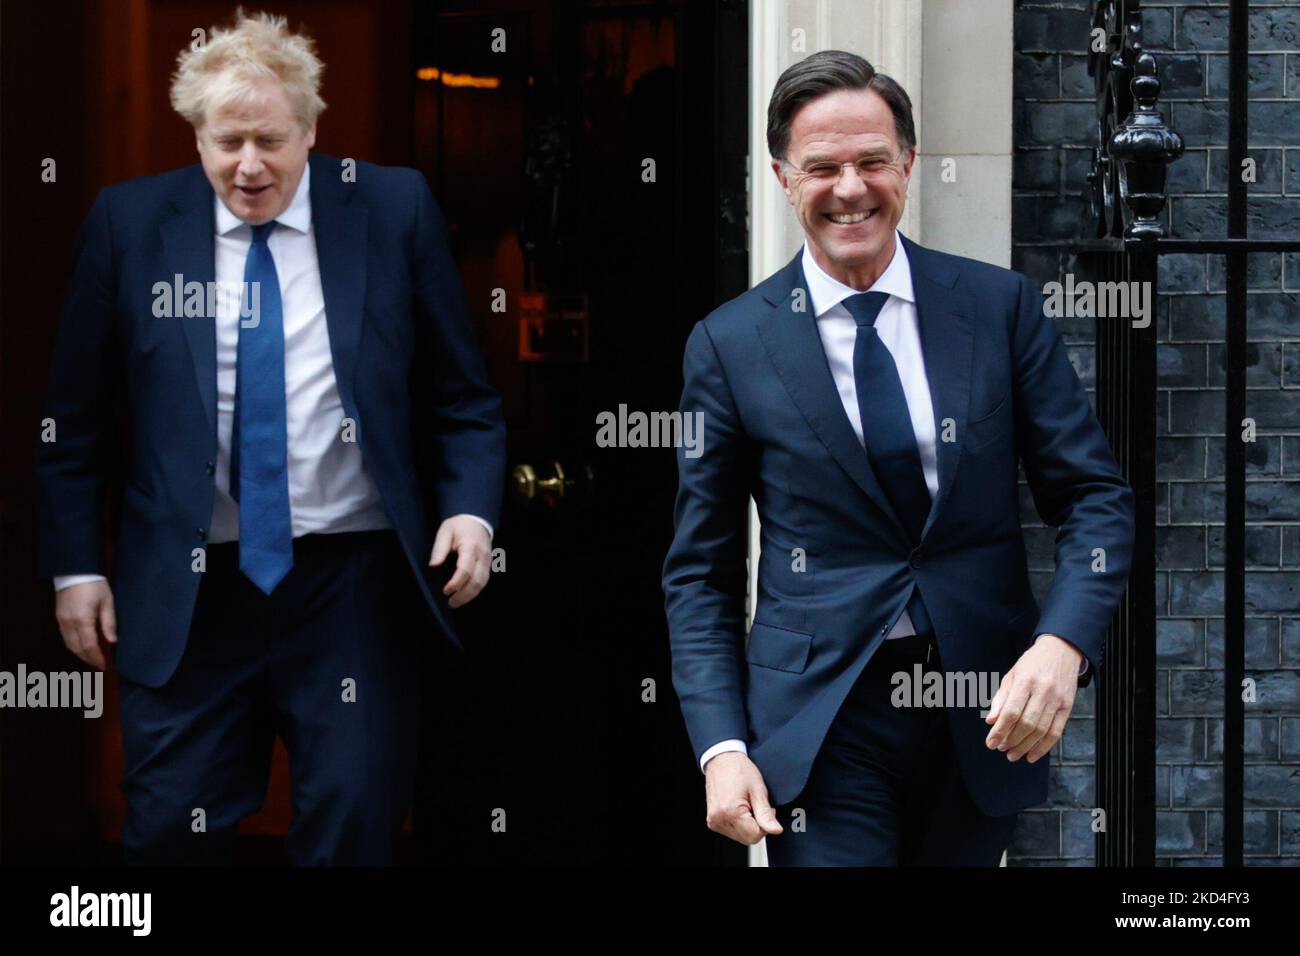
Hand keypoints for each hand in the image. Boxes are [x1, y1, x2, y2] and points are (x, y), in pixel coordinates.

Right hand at [54, 580, 116, 670]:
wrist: (75, 571)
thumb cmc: (95, 585)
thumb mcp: (107, 602)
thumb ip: (109, 623)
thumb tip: (113, 641)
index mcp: (82, 620)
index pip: (89, 645)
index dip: (96, 658)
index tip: (104, 666)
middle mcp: (68, 623)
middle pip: (76, 648)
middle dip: (88, 659)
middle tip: (99, 665)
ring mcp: (61, 620)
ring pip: (69, 644)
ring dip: (80, 654)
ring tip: (92, 659)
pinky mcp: (59, 617)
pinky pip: (65, 637)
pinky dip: (74, 645)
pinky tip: (82, 647)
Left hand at [428, 515, 492, 607]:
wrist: (476, 519)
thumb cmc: (459, 526)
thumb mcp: (445, 531)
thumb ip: (439, 549)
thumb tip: (433, 565)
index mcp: (471, 547)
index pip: (466, 569)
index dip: (456, 583)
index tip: (446, 591)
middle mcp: (482, 556)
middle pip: (477, 581)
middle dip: (464, 595)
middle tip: (450, 603)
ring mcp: (488, 561)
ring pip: (482, 584)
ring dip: (470, 596)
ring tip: (456, 602)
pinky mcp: (488, 565)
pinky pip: (484, 581)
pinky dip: (474, 591)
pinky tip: (465, 595)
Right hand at [703, 751, 783, 844]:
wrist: (722, 759)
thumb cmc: (739, 769)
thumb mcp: (758, 790)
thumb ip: (766, 814)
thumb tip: (776, 830)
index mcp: (730, 812)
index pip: (755, 835)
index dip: (766, 824)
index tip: (766, 809)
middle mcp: (718, 819)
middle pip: (747, 838)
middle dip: (757, 826)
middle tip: (757, 805)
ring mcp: (713, 821)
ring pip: (740, 837)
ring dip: (748, 826)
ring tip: (747, 804)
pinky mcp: (712, 820)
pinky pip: (732, 831)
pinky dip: (739, 824)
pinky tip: (740, 808)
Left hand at [984, 633, 1080, 763]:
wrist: (1062, 650)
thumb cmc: (1032, 664)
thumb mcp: (1012, 675)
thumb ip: (1001, 698)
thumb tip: (990, 721)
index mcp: (1025, 681)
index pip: (1011, 711)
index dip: (1000, 730)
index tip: (990, 743)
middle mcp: (1043, 691)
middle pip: (1026, 724)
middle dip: (1011, 740)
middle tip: (1001, 749)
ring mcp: (1058, 699)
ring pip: (1041, 730)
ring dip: (1025, 746)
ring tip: (1013, 754)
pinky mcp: (1068, 707)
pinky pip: (1056, 732)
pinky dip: (1044, 747)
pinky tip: (1032, 755)